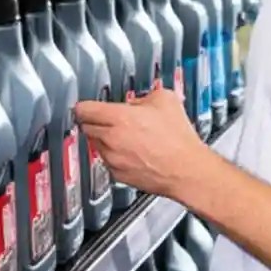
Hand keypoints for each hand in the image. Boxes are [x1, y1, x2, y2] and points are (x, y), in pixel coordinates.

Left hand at [74, 85, 211, 199]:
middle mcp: (110, 139)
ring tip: (128, 136)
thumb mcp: (165, 100)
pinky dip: (115, 155)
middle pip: (86, 127)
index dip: (84, 106)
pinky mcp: (117, 175)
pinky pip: (108, 160)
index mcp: (119, 118)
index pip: (84, 110)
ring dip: (105, 138)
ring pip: (96, 144)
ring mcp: (112, 159)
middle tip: (109, 118)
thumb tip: (137, 101)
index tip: (85, 105)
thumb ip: (144, 95)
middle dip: (95, 121)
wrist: (186, 171)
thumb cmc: (178, 140)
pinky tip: (133, 152)